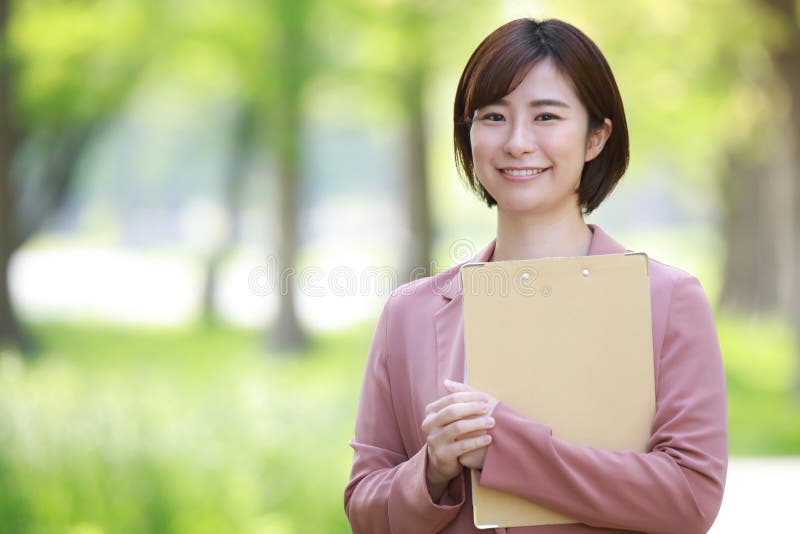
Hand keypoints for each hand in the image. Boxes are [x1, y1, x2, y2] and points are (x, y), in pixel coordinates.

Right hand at [421, 384, 495, 498]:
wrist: (442, 461)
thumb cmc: (450, 432)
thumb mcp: (451, 415)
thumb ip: (454, 398)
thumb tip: (447, 382)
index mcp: (431, 412)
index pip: (451, 399)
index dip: (469, 397)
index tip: (486, 397)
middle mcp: (429, 425)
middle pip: (452, 411)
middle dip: (472, 408)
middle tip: (488, 407)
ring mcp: (434, 440)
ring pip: (458, 428)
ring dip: (477, 424)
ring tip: (492, 422)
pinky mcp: (442, 455)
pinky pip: (462, 446)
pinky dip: (477, 441)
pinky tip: (489, 438)